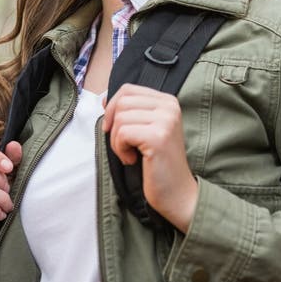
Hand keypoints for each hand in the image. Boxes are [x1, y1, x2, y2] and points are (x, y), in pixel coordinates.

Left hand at [103, 84, 198, 232]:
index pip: (127, 89)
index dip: (112, 107)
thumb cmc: (158, 163)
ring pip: (120, 118)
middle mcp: (169, 106)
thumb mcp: (144, 130)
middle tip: (123, 146)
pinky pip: (122, 133)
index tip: (113, 129)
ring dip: (116, 140)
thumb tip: (103, 98)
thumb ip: (129, 112)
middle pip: (122, 102)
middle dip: (113, 126)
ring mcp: (166, 120)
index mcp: (167, 101)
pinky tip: (132, 160)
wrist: (177, 192)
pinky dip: (119, 149)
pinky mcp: (158, 136)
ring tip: (129, 154)